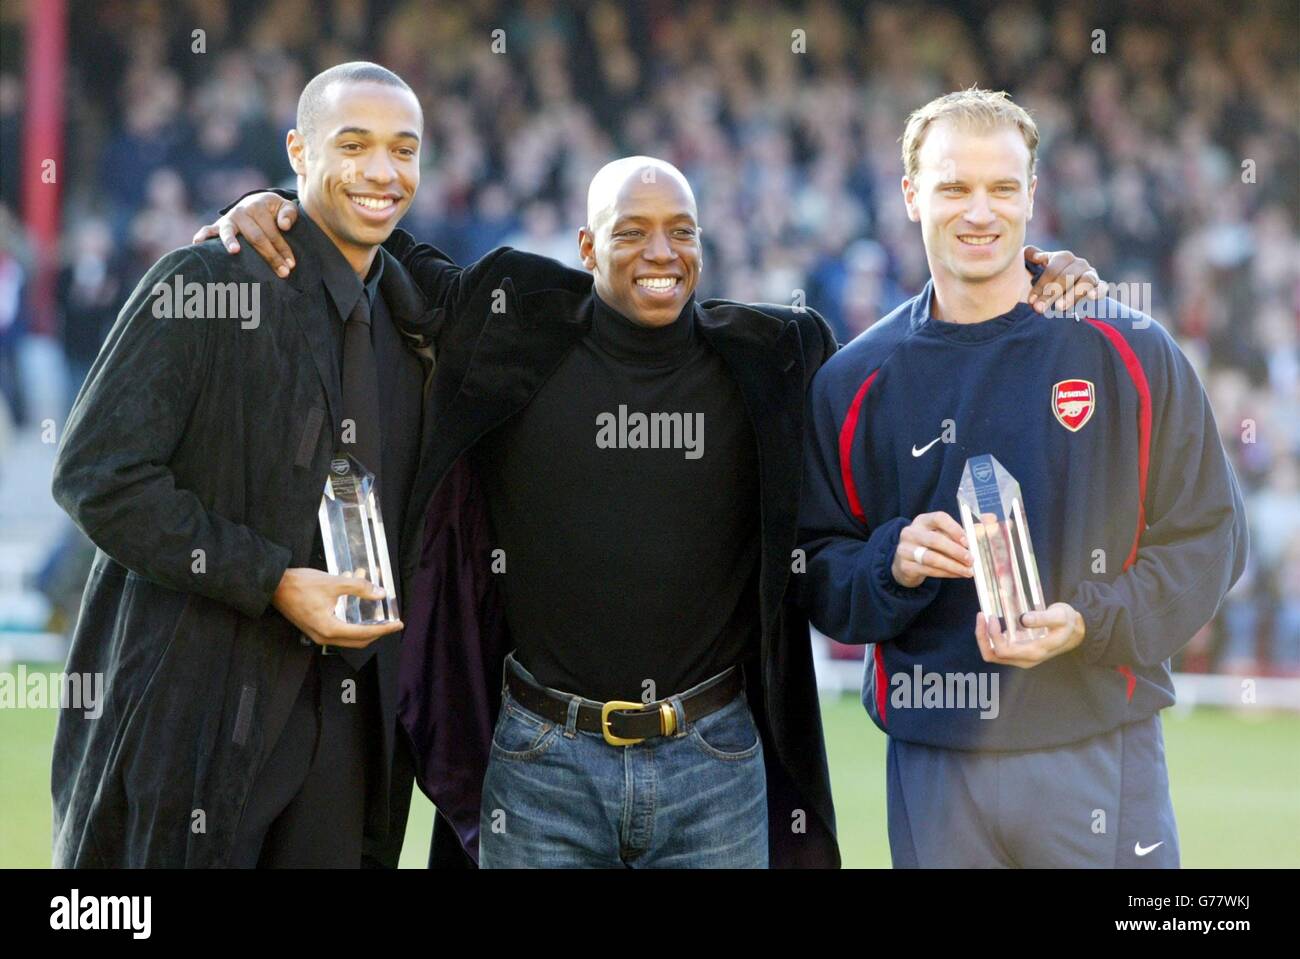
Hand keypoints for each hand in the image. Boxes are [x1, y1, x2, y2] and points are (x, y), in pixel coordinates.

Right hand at [192, 193, 298, 276]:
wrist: (255, 203)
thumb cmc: (273, 210)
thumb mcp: (284, 207)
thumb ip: (289, 214)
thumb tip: (284, 225)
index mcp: (258, 206)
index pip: (272, 232)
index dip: (282, 249)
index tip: (291, 265)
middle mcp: (241, 211)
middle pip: (255, 237)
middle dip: (270, 256)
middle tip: (283, 273)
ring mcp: (228, 219)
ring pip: (229, 232)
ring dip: (230, 241)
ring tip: (235, 251)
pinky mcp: (217, 226)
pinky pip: (207, 230)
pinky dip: (202, 236)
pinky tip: (198, 243)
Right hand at [270, 567, 402, 647]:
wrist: (273, 586)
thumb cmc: (299, 584)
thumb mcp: (333, 583)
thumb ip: (359, 588)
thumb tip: (380, 593)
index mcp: (330, 628)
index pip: (365, 633)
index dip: (384, 629)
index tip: (398, 624)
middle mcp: (324, 637)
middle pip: (359, 640)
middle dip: (377, 632)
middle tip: (390, 623)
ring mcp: (318, 635)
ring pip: (349, 637)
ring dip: (364, 627)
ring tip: (376, 615)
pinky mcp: (314, 629)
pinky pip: (339, 631)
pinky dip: (351, 622)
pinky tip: (356, 608)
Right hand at [891, 511, 974, 587]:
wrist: (906, 563)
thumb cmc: (930, 547)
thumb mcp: (941, 535)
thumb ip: (960, 533)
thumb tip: (983, 530)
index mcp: (922, 521)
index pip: (939, 518)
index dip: (954, 528)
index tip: (968, 541)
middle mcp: (911, 533)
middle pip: (935, 540)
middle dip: (956, 551)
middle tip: (971, 560)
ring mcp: (905, 549)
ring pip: (932, 558)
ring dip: (953, 565)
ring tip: (968, 571)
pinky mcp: (905, 566)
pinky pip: (929, 570)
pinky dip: (946, 573)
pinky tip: (957, 574)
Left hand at [975, 602, 1084, 667]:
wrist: (1074, 631)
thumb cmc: (1067, 622)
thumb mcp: (1060, 616)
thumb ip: (1043, 618)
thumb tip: (1024, 619)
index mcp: (1034, 652)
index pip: (1004, 651)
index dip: (992, 636)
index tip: (991, 617)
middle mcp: (1024, 659)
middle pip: (993, 655)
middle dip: (982, 636)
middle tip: (981, 615)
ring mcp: (1020, 657)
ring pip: (993, 654)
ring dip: (984, 638)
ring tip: (982, 617)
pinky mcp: (1017, 651)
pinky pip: (997, 649)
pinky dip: (989, 637)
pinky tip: (990, 622)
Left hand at [1023, 246, 1105, 313]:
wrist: (1069, 292)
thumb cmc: (1050, 280)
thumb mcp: (1039, 268)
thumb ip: (1032, 258)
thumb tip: (1025, 252)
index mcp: (1064, 258)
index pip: (1052, 269)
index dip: (1041, 285)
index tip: (1031, 300)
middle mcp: (1079, 264)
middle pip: (1067, 276)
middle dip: (1051, 294)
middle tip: (1039, 308)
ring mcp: (1091, 274)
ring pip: (1085, 282)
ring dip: (1071, 295)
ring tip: (1059, 308)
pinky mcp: (1100, 287)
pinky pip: (1102, 287)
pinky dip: (1098, 291)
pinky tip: (1092, 297)